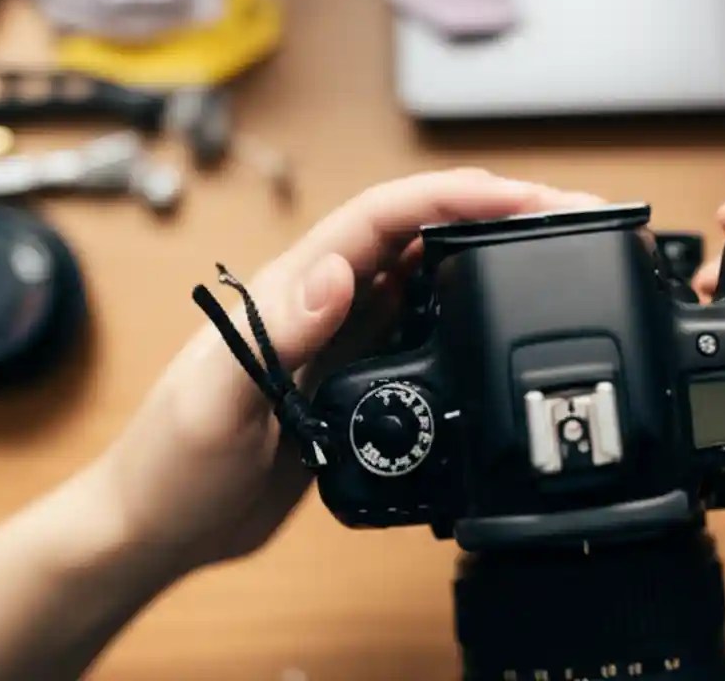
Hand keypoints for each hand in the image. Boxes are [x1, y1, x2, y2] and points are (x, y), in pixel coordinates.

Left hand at [91, 169, 602, 572]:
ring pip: (425, 279)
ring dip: (484, 257)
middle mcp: (320, 304)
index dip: (451, 196)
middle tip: (563, 217)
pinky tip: (499, 326)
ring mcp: (339, 342)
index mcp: (289, 290)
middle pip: (417, 235)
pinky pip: (420, 335)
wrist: (160, 528)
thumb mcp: (215, 401)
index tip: (517, 198)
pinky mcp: (352, 382)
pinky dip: (465, 317)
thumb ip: (274, 335)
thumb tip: (341, 271)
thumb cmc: (169, 465)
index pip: (380, 219)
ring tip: (550, 256)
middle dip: (490, 215)